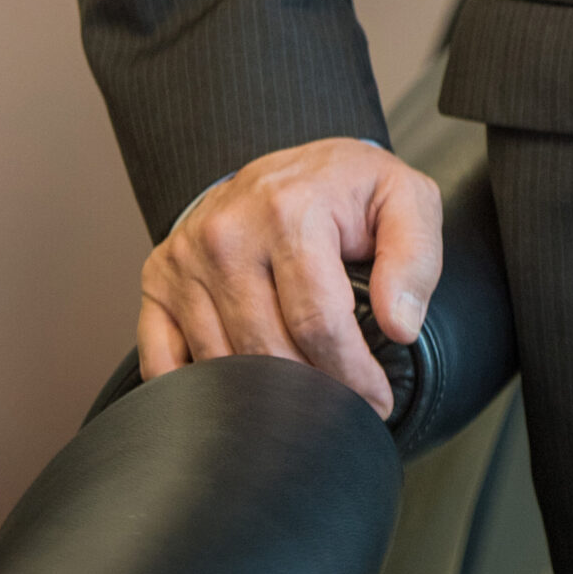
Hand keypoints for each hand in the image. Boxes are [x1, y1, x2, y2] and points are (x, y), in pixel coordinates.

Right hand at [137, 137, 442, 417]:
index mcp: (290, 210)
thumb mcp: (405, 200)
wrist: (291, 167)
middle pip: (267, 353)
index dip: (352, 377)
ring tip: (301, 398)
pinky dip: (197, 392)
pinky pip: (164, 363)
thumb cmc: (349, 190)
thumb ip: (415, 258)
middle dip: (314, 393)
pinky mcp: (157, 279)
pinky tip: (237, 390)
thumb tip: (400, 325)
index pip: (318, 324)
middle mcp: (228, 233)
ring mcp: (185, 258)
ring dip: (262, 397)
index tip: (375, 401)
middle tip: (342, 406)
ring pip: (220, 366)